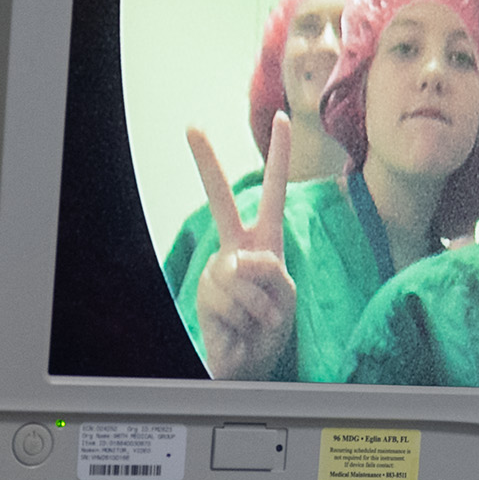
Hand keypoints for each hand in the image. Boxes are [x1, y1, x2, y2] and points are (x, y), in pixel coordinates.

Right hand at [187, 116, 296, 380]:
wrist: (250, 360)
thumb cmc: (270, 325)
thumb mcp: (286, 293)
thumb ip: (269, 270)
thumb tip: (238, 261)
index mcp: (264, 240)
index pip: (274, 192)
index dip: (280, 156)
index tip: (281, 118)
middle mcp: (236, 247)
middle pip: (220, 199)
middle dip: (206, 162)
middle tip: (192, 127)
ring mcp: (217, 267)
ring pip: (242, 272)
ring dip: (260, 305)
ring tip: (259, 319)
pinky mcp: (206, 291)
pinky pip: (233, 297)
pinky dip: (248, 318)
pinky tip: (244, 327)